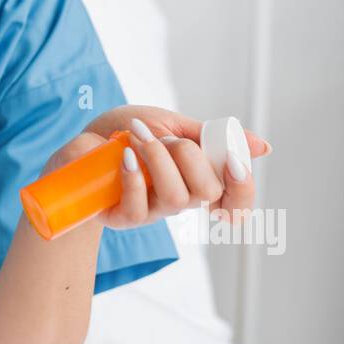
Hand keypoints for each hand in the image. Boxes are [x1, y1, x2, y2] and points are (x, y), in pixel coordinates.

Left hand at [78, 105, 269, 228]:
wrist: (80, 147)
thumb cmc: (126, 134)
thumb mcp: (169, 124)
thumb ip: (209, 135)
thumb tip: (263, 147)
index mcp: (197, 178)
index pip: (236, 199)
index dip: (242, 187)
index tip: (231, 162)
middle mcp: (180, 199)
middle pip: (206, 192)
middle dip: (189, 156)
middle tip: (166, 137)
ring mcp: (153, 211)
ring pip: (176, 198)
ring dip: (158, 159)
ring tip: (136, 137)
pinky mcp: (124, 218)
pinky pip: (138, 207)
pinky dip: (134, 177)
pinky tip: (124, 157)